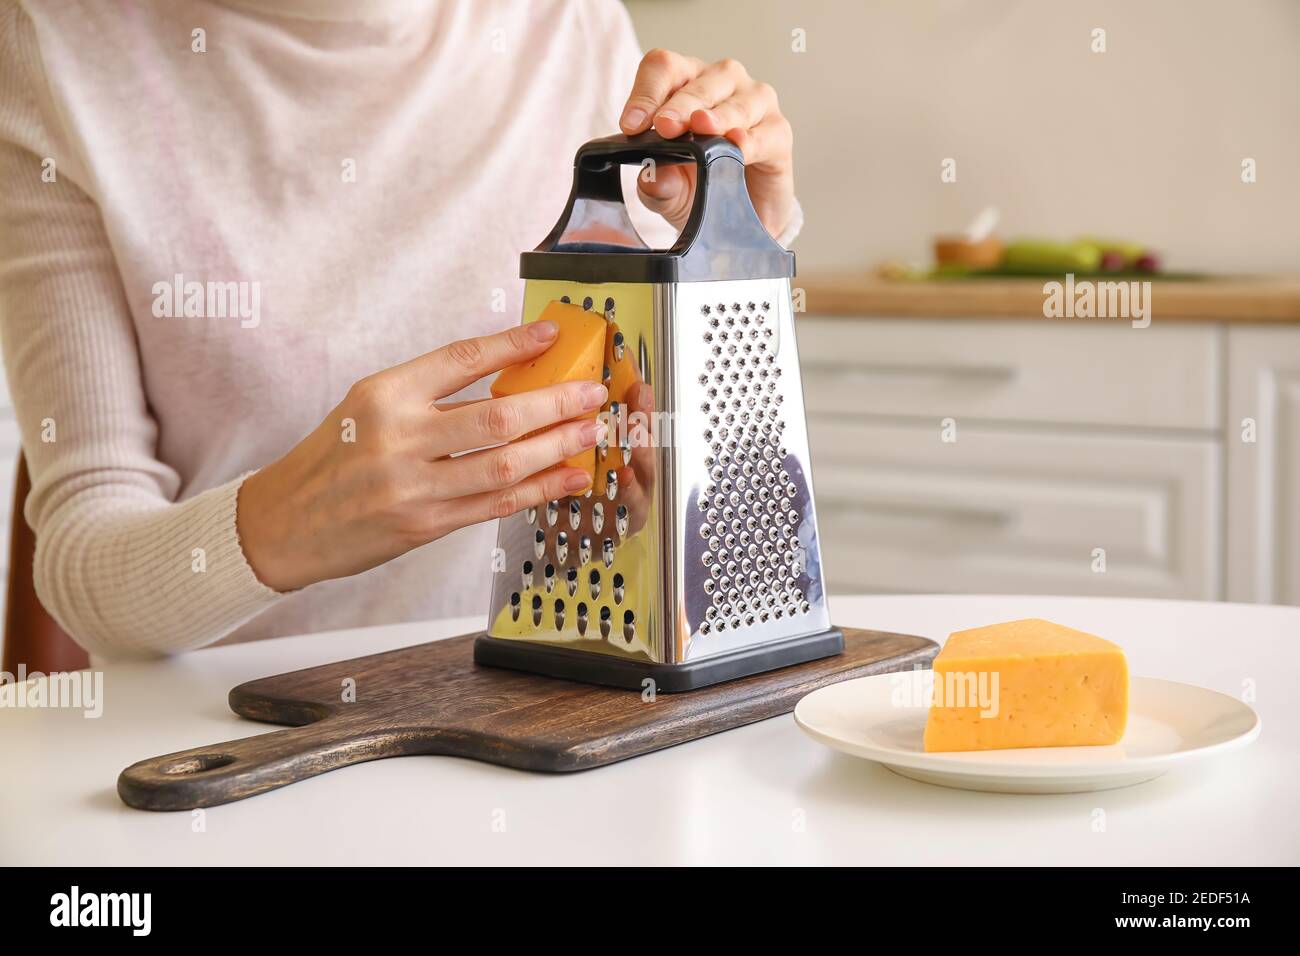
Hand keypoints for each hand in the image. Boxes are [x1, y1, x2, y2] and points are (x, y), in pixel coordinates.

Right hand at [237, 322, 606, 591]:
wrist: (284, 524)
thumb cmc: (330, 459)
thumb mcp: (367, 406)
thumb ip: (429, 393)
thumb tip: (507, 376)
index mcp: (384, 395)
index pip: (461, 359)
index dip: (512, 344)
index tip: (550, 334)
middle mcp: (398, 438)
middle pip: (497, 415)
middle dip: (555, 402)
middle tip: (591, 392)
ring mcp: (413, 486)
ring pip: (504, 464)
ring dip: (557, 447)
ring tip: (590, 432)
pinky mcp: (424, 525)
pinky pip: (494, 504)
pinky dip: (538, 490)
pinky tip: (566, 477)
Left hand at [618, 49, 794, 238]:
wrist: (737, 220)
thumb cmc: (700, 187)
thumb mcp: (668, 192)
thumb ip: (657, 185)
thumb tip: (652, 177)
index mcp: (685, 84)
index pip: (664, 69)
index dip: (646, 92)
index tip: (631, 124)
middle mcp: (721, 85)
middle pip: (699, 81)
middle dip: (680, 104)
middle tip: (664, 126)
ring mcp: (754, 104)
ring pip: (735, 101)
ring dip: (716, 116)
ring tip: (701, 127)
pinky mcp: (778, 132)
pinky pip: (764, 132)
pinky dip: (750, 141)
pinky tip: (736, 147)